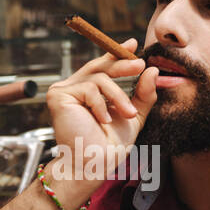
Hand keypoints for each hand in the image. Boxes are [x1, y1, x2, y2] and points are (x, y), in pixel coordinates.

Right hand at [45, 41, 157, 200]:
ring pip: (99, 78)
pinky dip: (101, 105)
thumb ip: (143, 94)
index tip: (134, 44)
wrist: (94, 164)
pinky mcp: (58, 96)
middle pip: (100, 66)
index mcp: (89, 92)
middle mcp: (74, 88)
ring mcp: (64, 91)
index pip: (102, 67)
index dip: (116, 53)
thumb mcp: (133, 116)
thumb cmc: (108, 146)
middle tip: (140, 65)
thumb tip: (152, 70)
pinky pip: (88, 88)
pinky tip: (104, 121)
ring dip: (118, 96)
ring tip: (128, 114)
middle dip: (122, 65)